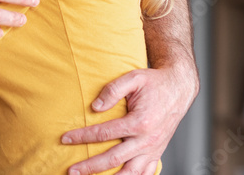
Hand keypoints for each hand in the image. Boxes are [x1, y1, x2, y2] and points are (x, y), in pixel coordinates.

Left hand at [62, 66, 197, 174]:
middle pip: (114, 159)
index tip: (65, 139)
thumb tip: (95, 107)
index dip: (83, 137)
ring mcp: (153, 149)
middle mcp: (147, 140)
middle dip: (90, 167)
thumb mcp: (133, 78)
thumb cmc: (154, 83)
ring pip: (130, 173)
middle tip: (71, 171)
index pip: (105, 133)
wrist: (178, 89)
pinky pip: (145, 174)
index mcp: (140, 122)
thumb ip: (113, 90)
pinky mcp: (157, 153)